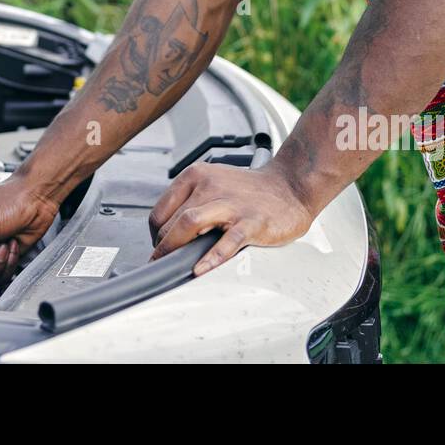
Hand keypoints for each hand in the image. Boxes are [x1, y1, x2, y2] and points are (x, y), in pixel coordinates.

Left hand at [148, 163, 316, 275]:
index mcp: (196, 175)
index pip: (161, 210)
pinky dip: (210, 257)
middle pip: (171, 220)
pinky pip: (226, 240)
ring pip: (189, 222)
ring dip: (175, 248)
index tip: (159, 249)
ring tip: (172, 266)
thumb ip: (191, 203)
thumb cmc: (249, 191)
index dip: (155, 235)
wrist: (289, 187)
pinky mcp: (251, 221)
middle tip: (164, 263)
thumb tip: (166, 234)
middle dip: (163, 247)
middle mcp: (210, 185)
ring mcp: (231, 203)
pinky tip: (200, 269)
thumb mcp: (213, 184)